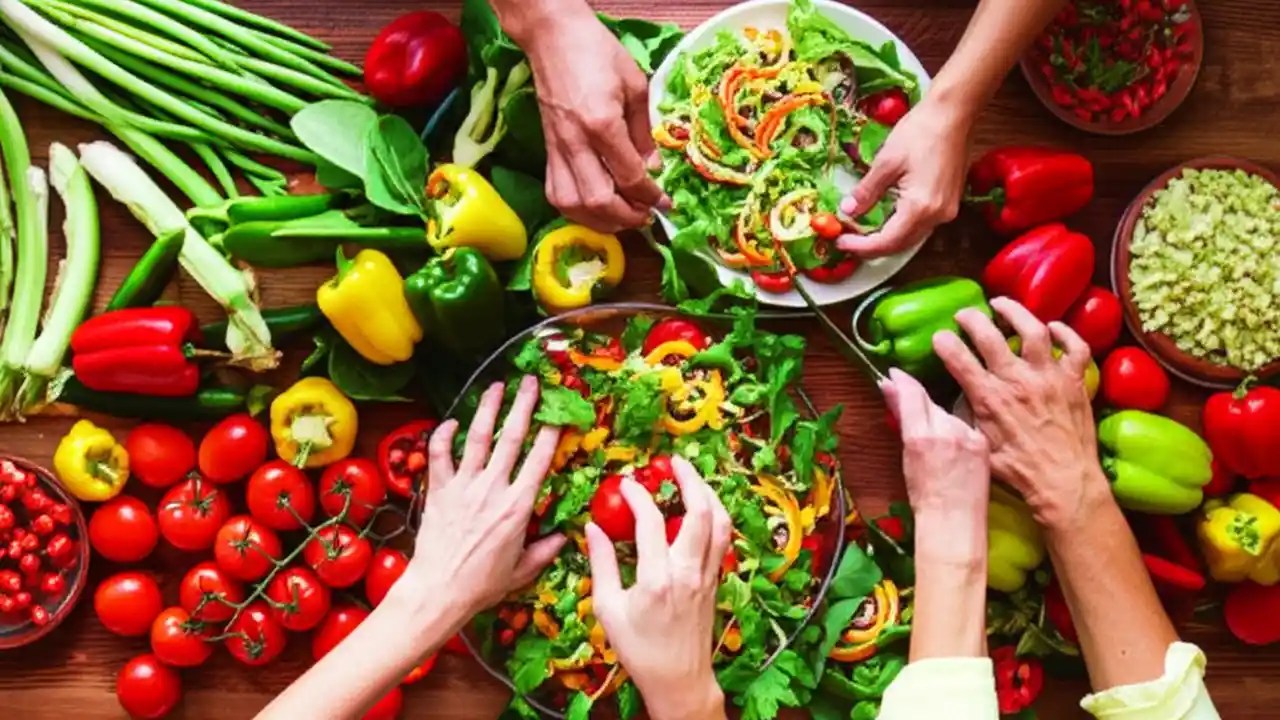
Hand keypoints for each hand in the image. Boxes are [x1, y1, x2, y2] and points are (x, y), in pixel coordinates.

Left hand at [400, 377, 564, 619]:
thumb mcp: (521, 571)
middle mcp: (493, 489)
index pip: (539, 460)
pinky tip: (450, 421)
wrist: (439, 590)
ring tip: (496, 386)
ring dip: (488, 409)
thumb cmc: (482, 585)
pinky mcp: (439, 490)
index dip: (551, 432)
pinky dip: (443, 435)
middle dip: (523, 406)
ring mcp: (464, 486)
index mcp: (518, 506)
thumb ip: (543, 552)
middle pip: (512, 438)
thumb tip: (562, 538)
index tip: (559, 412)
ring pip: (478, 438)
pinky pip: (440, 455)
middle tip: (530, 382)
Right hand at [521, 9, 667, 231]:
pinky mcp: (546, 151)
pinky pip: (556, 194)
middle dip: (626, 217)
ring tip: (622, 217)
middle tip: (645, 216)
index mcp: (601, 124)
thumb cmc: (598, 53)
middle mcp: (575, 143)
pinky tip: (595, 208)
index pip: (629, 176)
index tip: (665, 203)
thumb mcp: (635, 85)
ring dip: (600, 220)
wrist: (553, 37)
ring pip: (573, 205)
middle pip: (599, 201)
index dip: (650, 197)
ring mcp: (556, 149)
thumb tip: (653, 168)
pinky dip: (577, 210)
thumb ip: (644, 131)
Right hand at [585, 457, 729, 719]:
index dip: (637, 495)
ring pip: (719, 522)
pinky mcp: (715, 580)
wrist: (679, 680)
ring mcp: (707, 575)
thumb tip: (592, 528)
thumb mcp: (608, 609)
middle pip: (700, 511)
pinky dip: (714, 516)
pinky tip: (702, 508)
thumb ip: (601, 564)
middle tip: (673, 462)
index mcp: (657, 579)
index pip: (650, 521)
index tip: (625, 483)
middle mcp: (688, 572)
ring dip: (708, 493)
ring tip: (693, 476)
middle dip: (689, 478)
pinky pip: (722, 539)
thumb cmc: (639, 650)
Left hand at [837, 97, 970, 256]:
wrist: (953, 114)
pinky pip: (922, 226)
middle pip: (900, 245)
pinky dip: (901, 229)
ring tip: (861, 234)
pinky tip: (885, 221)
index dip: (862, 247)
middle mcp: (937, 217)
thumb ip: (866, 191)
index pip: (887, 241)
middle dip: (872, 247)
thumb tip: (847, 211)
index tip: (840, 242)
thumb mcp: (885, 162)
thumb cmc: (920, 133)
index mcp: (920, 208)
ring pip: (912, 238)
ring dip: (887, 240)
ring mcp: (947, 211)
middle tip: (847, 240)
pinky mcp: (950, 204)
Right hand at [882, 368, 988, 562]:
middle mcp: (947, 431)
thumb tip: (891, 394)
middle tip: (906, 397)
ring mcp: (969, 435)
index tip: (894, 373)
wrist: (955, 523)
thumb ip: (902, 422)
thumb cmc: (923, 498)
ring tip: (933, 435)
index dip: (901, 381)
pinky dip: (956, 429)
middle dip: (917, 398)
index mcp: (921, 437)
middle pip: (930, 402)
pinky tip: (952, 443)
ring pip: (949, 414)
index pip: (911, 396)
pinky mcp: (984, 442)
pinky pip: (966, 425)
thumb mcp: (906, 458)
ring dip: (938, 417)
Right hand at [934, 297, 1109, 532]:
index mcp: (990, 399)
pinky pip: (1075, 347)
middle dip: (972, 319)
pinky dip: (1066, 332)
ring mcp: (1049, 377)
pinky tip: (1053, 327)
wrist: (1065, 483)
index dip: (945, 343)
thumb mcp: (980, 446)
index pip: (959, 360)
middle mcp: (1018, 381)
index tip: (939, 336)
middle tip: (965, 314)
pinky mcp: (1074, 381)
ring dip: (1016, 312)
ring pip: (1034, 330)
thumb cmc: (1019, 470)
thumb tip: (951, 400)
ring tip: (1003, 304)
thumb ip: (964, 418)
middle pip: (990, 336)